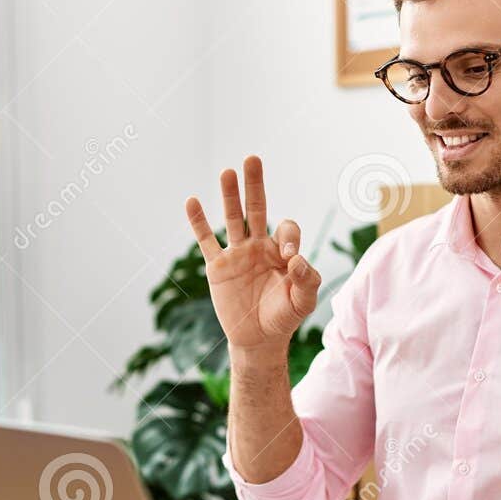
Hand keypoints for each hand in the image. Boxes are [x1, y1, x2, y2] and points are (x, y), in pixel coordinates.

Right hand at [185, 156, 319, 358]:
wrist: (258, 340)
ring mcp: (237, 254)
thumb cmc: (284, 318)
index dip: (289, 238)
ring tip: (227, 172)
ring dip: (229, 195)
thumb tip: (296, 260)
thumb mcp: (303, 302)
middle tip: (252, 159)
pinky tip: (192, 201)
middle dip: (255, 185)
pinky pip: (206, 241)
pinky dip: (199, 222)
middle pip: (257, 208)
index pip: (286, 229)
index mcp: (283, 251)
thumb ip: (308, 280)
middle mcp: (259, 246)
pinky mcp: (218, 267)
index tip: (289, 259)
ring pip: (232, 218)